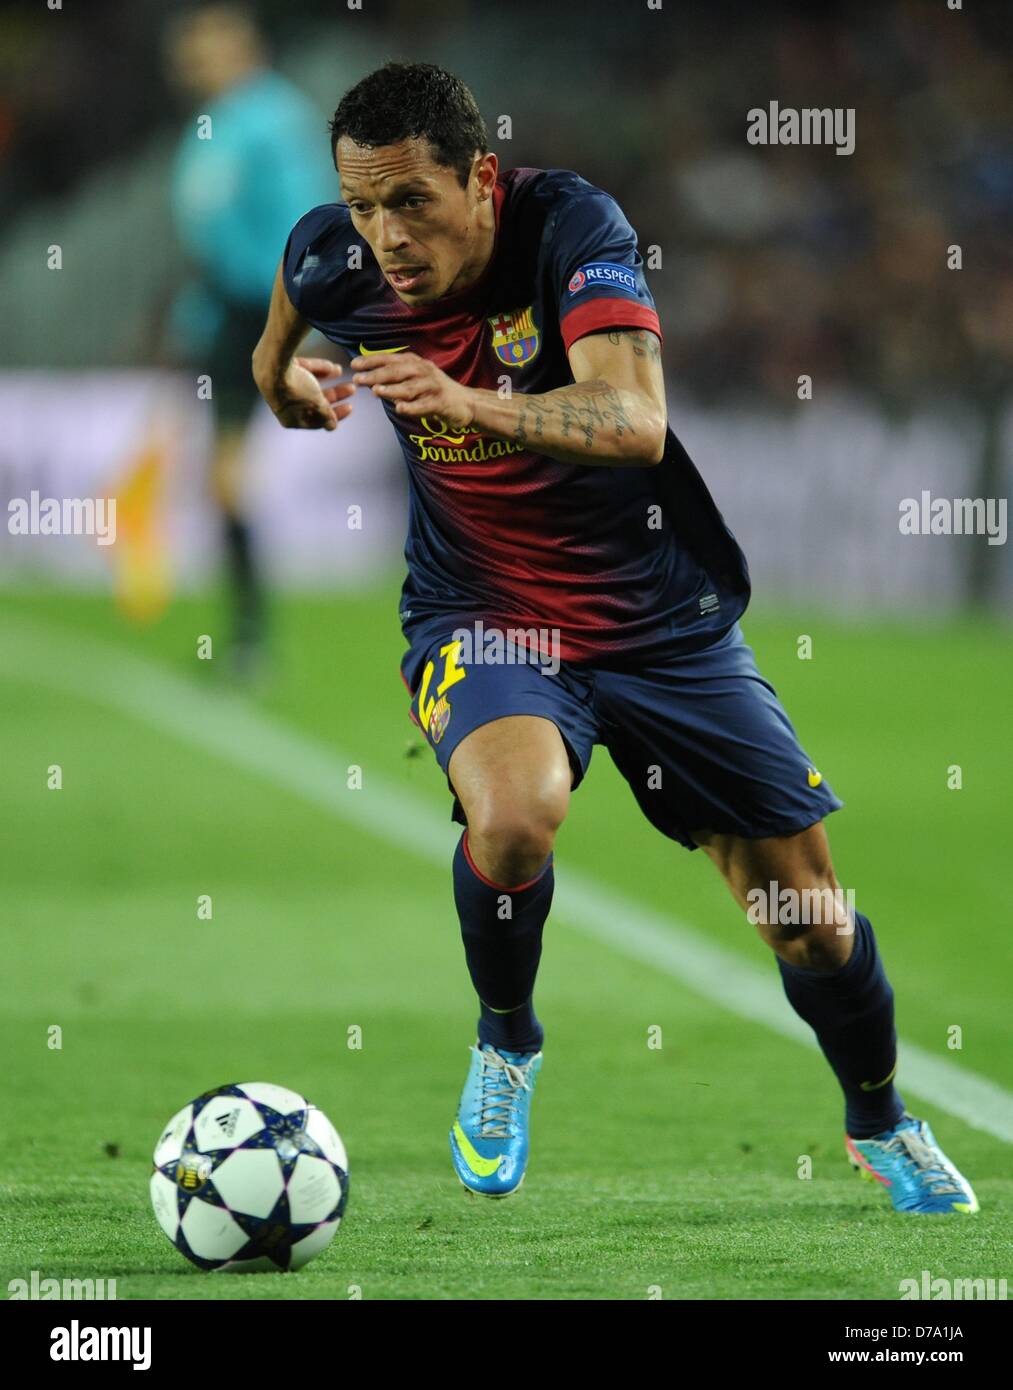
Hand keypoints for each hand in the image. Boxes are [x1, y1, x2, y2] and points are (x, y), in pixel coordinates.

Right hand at [260, 357, 354, 430]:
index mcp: (292, 420)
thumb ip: (326, 416)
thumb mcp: (316, 406)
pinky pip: (305, 370)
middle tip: (351, 389)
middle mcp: (286, 405)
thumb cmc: (296, 390)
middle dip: (335, 394)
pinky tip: (333, 367)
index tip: (350, 407)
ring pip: (311, 384)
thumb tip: (332, 427)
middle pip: (315, 402)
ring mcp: (283, 386)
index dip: (335, 415)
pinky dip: (319, 369)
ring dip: (328, 380)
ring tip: (342, 372)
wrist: (273, 366)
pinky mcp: (283, 369)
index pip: (317, 422)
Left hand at [350, 352, 475, 430]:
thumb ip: (396, 382)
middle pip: (397, 371)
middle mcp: (424, 371)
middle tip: (358, 379)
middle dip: (376, 374)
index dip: (372, 361)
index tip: (354, 364)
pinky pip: (424, 405)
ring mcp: (433, 386)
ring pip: (409, 387)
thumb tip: (371, 384)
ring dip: (391, 389)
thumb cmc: (436, 392)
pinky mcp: (441, 402)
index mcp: (416, 363)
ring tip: (375, 391)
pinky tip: (399, 409)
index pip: (390, 359)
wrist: (466, 403)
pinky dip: (412, 407)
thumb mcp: (416, 381)